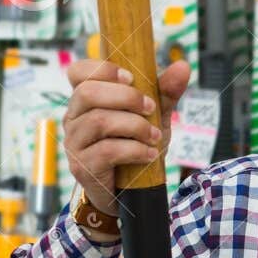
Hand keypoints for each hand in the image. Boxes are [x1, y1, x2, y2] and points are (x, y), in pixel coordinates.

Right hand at [63, 57, 191, 214]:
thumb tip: (183, 66)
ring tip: (155, 136)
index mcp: (87, 100)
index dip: (101, 69)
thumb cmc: (136, 146)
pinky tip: (149, 154)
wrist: (130, 191)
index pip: (77, 72)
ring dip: (136, 126)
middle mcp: (74, 118)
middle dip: (127, 97)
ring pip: (99, 121)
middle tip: (151, 108)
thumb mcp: (154, 116)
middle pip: (88, 93)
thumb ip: (165, 92)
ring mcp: (74, 143)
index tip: (131, 77)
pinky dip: (135, 150)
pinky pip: (107, 151)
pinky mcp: (82, 167)